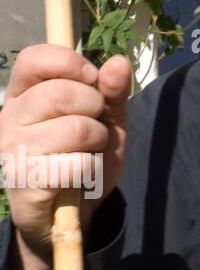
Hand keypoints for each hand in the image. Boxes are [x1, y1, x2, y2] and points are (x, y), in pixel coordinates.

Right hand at [0, 46, 130, 269]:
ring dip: (96, 142)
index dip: (70, 62)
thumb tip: (119, 62)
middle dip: (94, 108)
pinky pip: (75, 164)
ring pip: (75, 129)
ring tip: (86, 153)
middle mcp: (8, 119)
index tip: (91, 78)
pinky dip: (90, 169)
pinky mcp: (24, 182)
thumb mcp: (105, 118)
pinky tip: (79, 176)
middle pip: (61, 93)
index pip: (34, 58)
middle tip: (94, 126)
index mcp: (23, 96)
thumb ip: (112, 91)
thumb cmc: (84, 155)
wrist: (73, 211)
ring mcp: (12, 151)